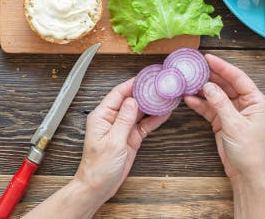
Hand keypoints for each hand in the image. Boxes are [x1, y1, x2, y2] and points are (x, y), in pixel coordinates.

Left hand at [74, 78, 170, 204]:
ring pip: (139, 112)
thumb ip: (124, 120)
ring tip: (165, 96)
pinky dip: (153, 120)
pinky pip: (143, 125)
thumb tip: (133, 101)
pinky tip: (164, 113)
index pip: (118, 93)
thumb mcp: (113, 142)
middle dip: (145, 92)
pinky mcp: (129, 138)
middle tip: (160, 85)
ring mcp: (121, 128)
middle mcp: (111, 119)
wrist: (98, 187)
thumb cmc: (98, 167)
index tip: (146, 77)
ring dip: (151, 105)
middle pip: (130, 100)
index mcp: (102, 116)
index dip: (132, 84)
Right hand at [184, 54, 264, 218]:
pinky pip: (209, 107)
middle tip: (194, 66)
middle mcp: (245, 103)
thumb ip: (220, 103)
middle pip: (226, 83)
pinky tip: (188, 98)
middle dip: (210, 75)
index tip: (208, 58)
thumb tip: (207, 85)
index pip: (238, 78)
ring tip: (187, 81)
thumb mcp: (234, 125)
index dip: (222, 67)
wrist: (247, 175)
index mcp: (255, 100)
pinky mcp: (222, 121)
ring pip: (216, 94)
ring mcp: (233, 112)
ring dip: (202, 89)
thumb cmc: (249, 151)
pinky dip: (199, 103)